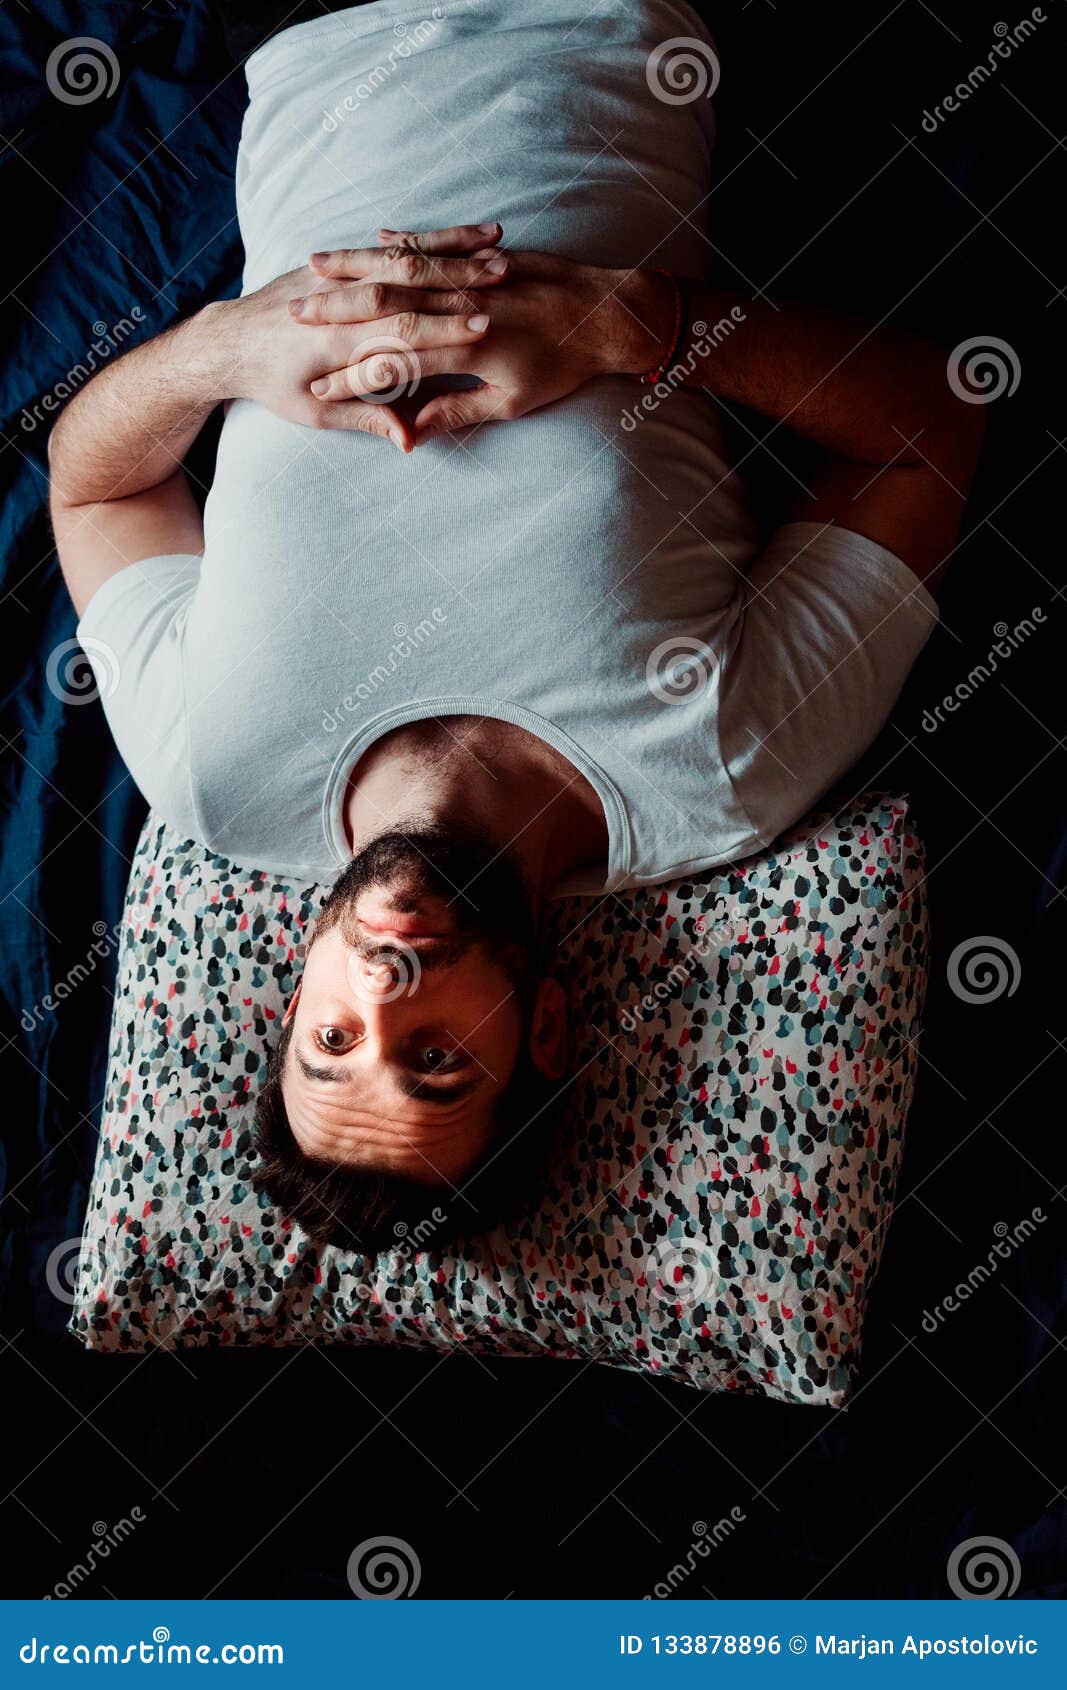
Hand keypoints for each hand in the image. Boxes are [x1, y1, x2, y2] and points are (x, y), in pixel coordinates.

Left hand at [219, 224, 509, 449]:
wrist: (225, 341)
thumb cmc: (271, 383)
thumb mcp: (315, 414)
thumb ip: (368, 420)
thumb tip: (410, 440)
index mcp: (343, 340)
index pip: (405, 331)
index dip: (447, 329)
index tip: (487, 329)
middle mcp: (348, 301)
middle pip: (414, 287)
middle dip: (463, 282)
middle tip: (510, 278)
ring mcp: (346, 276)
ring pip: (409, 258)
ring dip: (456, 255)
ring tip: (502, 255)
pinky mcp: (345, 264)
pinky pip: (395, 247)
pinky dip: (435, 242)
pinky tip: (472, 237)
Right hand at [292, 230, 673, 440]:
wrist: (612, 314)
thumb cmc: (563, 366)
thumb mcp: (512, 402)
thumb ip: (458, 412)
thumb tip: (412, 436)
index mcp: (465, 348)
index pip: (393, 363)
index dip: (349, 377)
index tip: (311, 387)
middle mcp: (462, 304)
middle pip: (382, 308)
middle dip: (332, 313)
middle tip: (289, 318)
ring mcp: (473, 273)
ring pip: (401, 267)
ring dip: (354, 269)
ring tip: (313, 271)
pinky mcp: (478, 251)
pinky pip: (434, 243)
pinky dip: (403, 241)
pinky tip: (373, 238)